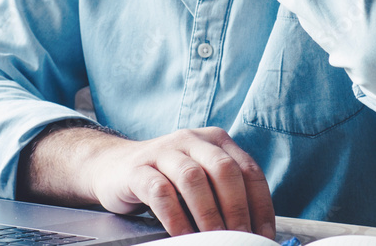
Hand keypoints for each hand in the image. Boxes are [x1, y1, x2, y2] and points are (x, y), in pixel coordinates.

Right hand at [18, 125, 274, 238]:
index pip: (248, 170)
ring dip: (208, 215)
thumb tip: (256, 233)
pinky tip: (182, 236)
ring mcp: (162, 151)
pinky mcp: (138, 168)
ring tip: (213, 240)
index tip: (263, 236)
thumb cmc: (166, 180)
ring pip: (193, 178)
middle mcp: (190, 139)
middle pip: (224, 170)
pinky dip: (176, 217)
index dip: (260, 206)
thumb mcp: (201, 180)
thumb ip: (224, 195)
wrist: (112, 167)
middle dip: (236, 210)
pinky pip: (160, 191)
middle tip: (240, 239)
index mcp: (214, 140)